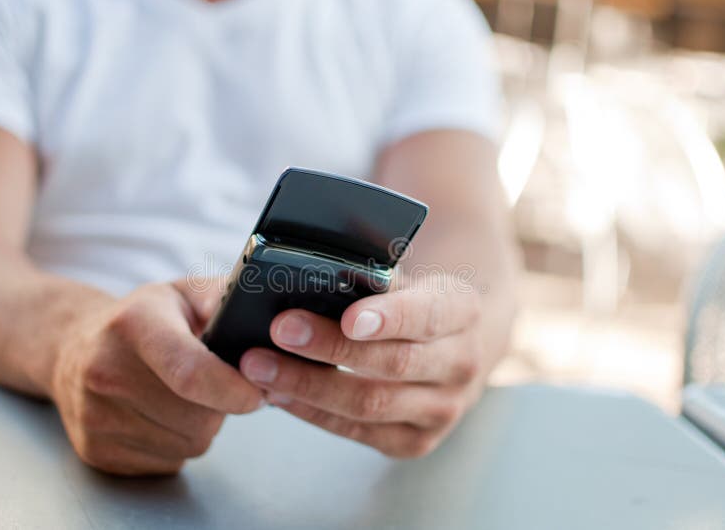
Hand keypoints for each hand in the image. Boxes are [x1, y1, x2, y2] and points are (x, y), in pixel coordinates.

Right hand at [50, 279, 262, 475]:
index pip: (190, 372)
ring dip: (200, 426)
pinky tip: (161, 416)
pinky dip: (176, 445)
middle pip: (196, 417)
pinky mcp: (95, 451)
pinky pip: (167, 463)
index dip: (233, 390)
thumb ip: (226, 299)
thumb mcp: (184, 293)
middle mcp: (105, 370)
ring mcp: (95, 415)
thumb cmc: (145, 320)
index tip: (258, 394)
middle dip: (220, 405)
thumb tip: (266, 320)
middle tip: (211, 383)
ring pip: (187, 444)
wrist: (73, 348)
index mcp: (134, 323)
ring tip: (183, 396)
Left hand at [240, 276, 483, 457]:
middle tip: (280, 331)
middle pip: (393, 363)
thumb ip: (374, 283)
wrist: (454, 348)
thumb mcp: (408, 281)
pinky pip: (357, 431)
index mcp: (463, 311)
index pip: (429, 314)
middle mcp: (461, 364)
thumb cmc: (415, 305)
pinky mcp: (416, 442)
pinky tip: (279, 394)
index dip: (390, 317)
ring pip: (370, 404)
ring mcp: (442, 410)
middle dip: (331, 348)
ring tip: (261, 367)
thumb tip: (312, 281)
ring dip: (308, 386)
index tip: (348, 318)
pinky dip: (313, 412)